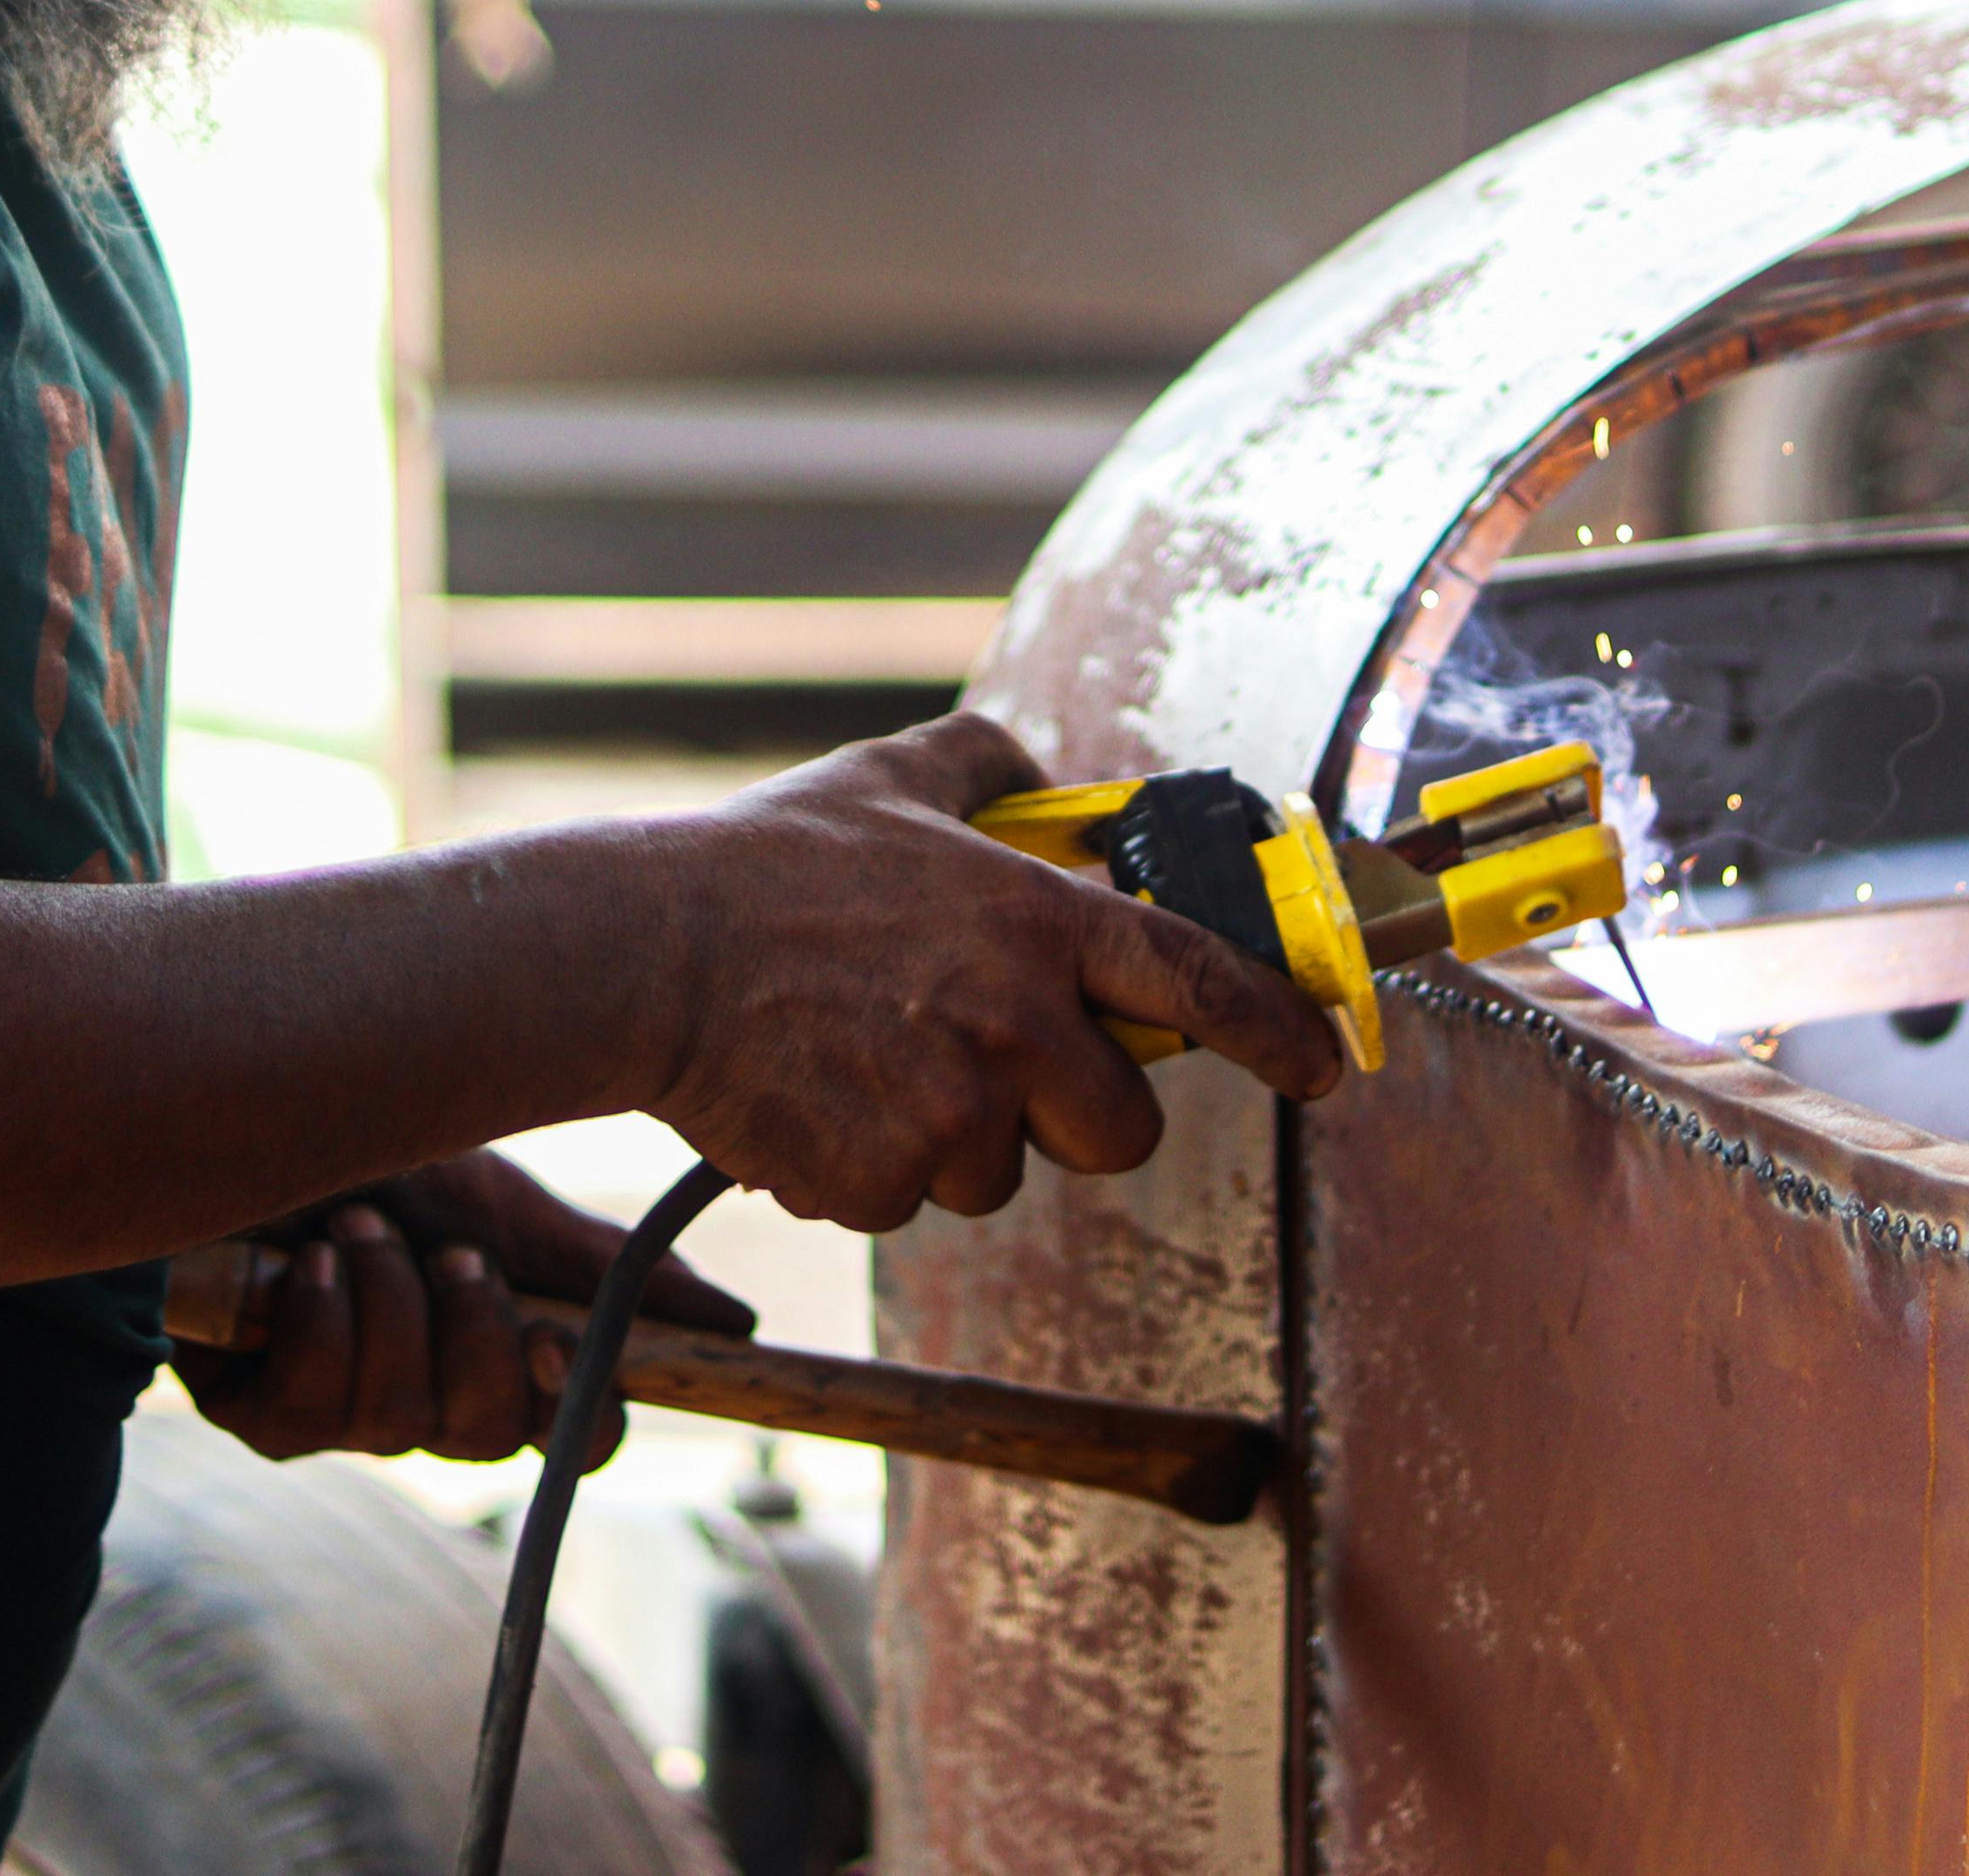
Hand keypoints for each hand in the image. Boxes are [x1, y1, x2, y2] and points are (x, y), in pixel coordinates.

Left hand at [170, 1149, 753, 1465]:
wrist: (249, 1104)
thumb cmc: (373, 1146)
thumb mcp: (502, 1199)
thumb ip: (605, 1266)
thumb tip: (737, 1323)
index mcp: (500, 1354)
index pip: (579, 1436)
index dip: (582, 1412)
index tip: (556, 1343)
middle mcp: (427, 1402)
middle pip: (495, 1439)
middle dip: (473, 1334)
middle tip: (449, 1253)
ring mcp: (340, 1418)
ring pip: (402, 1421)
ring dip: (390, 1299)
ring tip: (357, 1225)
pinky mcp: (257, 1414)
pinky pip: (314, 1407)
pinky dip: (323, 1310)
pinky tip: (306, 1258)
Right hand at [640, 712, 1350, 1235]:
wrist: (647, 956)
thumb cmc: (768, 862)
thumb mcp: (892, 777)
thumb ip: (992, 768)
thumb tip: (1046, 781)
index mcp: (1035, 923)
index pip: (1201, 984)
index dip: (1280, 1031)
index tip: (1322, 1065)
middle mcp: (1014, 1022)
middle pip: (1118, 1127)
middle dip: (1077, 1114)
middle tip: (1000, 1068)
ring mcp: (951, 1110)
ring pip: (1004, 1172)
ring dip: (956, 1136)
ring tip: (870, 1059)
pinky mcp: (882, 1178)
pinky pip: (912, 1200)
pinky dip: (874, 1166)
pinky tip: (820, 1097)